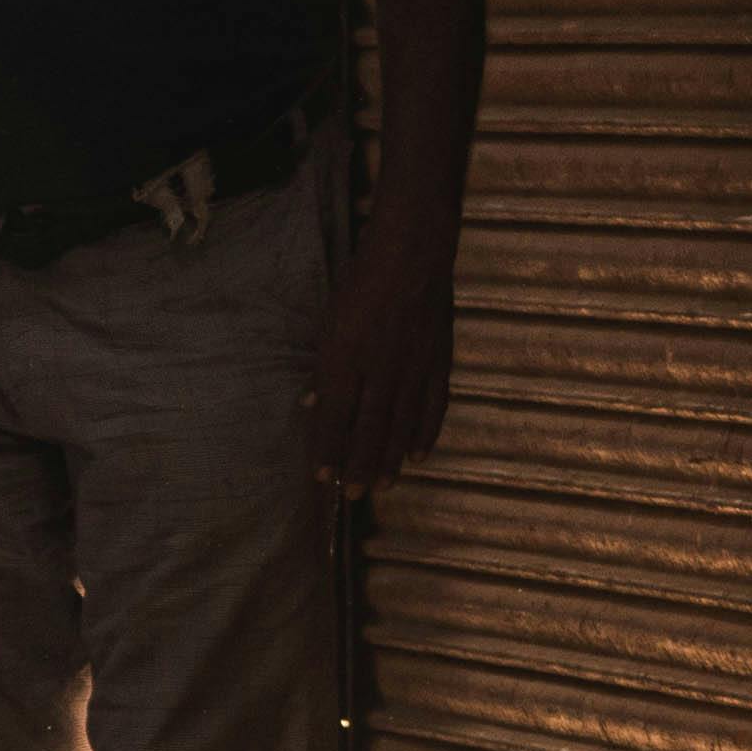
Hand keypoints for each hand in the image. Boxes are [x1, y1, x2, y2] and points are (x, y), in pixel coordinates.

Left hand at [308, 230, 459, 494]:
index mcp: (347, 358)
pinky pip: (434, 407)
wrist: (413, 255)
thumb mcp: (330, 320)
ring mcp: (414, 369)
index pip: (335, 416)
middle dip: (358, 465)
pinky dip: (426, 434)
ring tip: (380, 486)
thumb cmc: (361, 282)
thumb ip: (324, 367)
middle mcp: (381, 371)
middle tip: (351, 495)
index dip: (328, 449)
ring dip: (389, 459)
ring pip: (401, 426)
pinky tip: (418, 455)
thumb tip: (312, 405)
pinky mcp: (439, 363)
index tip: (321, 476)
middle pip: (369, 429)